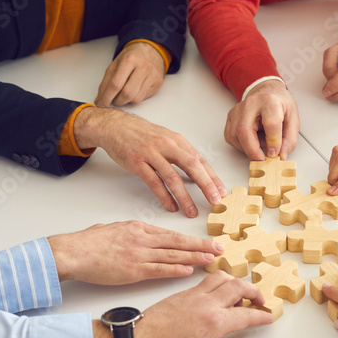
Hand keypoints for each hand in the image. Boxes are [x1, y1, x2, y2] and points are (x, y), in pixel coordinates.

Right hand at [48, 221, 225, 284]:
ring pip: (173, 256)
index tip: (205, 242)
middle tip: (219, 248)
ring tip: (211, 260)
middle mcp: (142, 239)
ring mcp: (138, 254)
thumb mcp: (113, 229)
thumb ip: (130, 233)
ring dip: (194, 258)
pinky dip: (175, 271)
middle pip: (177, 243)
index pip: (170, 235)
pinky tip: (188, 271)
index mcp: (138, 228)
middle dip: (200, 246)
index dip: (190, 240)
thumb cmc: (87, 243)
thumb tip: (140, 236)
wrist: (71, 252)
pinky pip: (158, 270)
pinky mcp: (131, 270)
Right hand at [74, 108, 226, 217]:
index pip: (200, 160)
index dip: (212, 177)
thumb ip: (180, 153)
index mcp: (177, 141)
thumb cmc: (140, 134)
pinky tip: (171, 206)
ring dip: (185, 197)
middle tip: (215, 201)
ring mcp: (152, 154)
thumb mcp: (165, 138)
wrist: (115, 126)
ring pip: (173, 178)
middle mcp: (167, 146)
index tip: (221, 191)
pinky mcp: (138, 163)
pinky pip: (154, 182)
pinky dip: (164, 196)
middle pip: (192, 167)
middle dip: (206, 185)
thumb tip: (198, 171)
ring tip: (192, 211)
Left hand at [95, 41, 166, 107]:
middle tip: (114, 99)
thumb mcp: (115, 64)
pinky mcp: (158, 83)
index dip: (106, 97)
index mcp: (130, 59)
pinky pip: (143, 98)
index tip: (100, 104)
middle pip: (127, 94)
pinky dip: (135, 97)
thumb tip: (100, 100)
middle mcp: (143, 67)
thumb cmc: (131, 58)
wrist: (151, 51)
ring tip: (124, 92)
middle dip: (117, 101)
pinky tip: (134, 89)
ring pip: (136, 99)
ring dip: (126, 101)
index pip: (116, 84)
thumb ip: (106, 82)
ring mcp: (152, 75)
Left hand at [96, 272, 272, 337]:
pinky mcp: (183, 293)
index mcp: (215, 322)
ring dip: (237, 282)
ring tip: (241, 294)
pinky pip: (207, 279)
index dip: (262, 316)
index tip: (268, 317)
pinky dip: (220, 281)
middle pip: (239, 287)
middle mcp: (207, 304)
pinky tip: (219, 291)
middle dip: (255, 292)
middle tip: (261, 301)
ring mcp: (194, 295)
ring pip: (223, 277)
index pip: (247, 314)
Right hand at [224, 79, 299, 159]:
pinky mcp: (230, 118)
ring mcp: (237, 110)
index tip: (275, 152)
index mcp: (270, 101)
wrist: (267, 92)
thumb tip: (281, 155)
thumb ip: (289, 139)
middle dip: (253, 150)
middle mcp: (250, 104)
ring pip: (234, 136)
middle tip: (263, 158)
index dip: (273, 142)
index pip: (270, 124)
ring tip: (261, 142)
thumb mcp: (293, 118)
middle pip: (244, 130)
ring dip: (247, 147)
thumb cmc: (280, 103)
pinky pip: (230, 137)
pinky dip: (241, 144)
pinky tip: (252, 139)